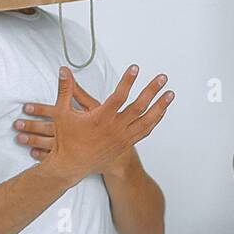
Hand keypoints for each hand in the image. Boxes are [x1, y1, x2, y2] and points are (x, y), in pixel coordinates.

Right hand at [29, 67, 173, 185]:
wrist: (71, 165)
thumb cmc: (67, 139)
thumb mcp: (62, 112)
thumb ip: (65, 89)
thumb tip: (64, 70)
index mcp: (100, 119)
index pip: (119, 96)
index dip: (128, 81)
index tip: (135, 68)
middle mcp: (115, 128)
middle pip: (139, 106)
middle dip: (152, 90)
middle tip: (162, 78)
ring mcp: (123, 137)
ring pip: (147, 120)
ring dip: (160, 106)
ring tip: (170, 93)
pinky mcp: (126, 143)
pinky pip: (145, 130)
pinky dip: (155, 120)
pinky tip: (161, 111)